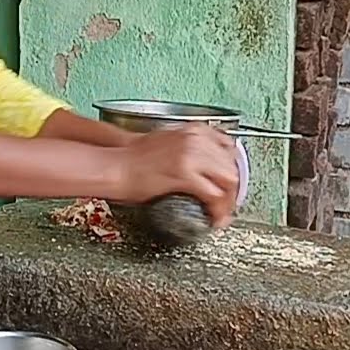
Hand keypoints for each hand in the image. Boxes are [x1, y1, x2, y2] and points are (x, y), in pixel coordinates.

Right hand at [115, 124, 240, 228]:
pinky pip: (213, 195)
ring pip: (228, 180)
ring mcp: (191, 155)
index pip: (228, 148)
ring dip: (229, 201)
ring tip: (222, 213)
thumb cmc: (133, 157)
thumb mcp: (168, 142)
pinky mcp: (184, 174)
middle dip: (234, 188)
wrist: (116, 165)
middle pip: (232, 165)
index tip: (230, 184)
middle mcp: (195, 139)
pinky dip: (218, 210)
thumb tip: (204, 165)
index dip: (233, 169)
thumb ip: (189, 148)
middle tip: (229, 203)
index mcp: (193, 131)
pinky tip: (213, 218)